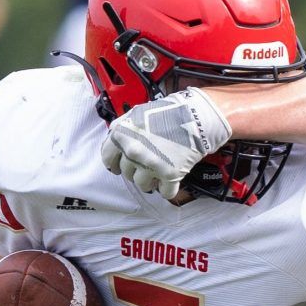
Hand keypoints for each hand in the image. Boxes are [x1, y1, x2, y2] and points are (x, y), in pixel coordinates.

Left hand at [100, 88, 231, 198]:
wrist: (197, 117)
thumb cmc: (170, 113)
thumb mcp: (138, 115)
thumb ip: (124, 131)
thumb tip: (117, 145)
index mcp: (121, 134)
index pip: (108, 158)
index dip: (115, 164)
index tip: (119, 167)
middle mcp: (132, 151)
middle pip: (127, 173)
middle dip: (137, 170)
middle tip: (149, 164)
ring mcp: (150, 164)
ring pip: (143, 184)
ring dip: (151, 181)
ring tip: (161, 171)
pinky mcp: (169, 174)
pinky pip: (165, 192)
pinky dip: (169, 188)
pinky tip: (172, 180)